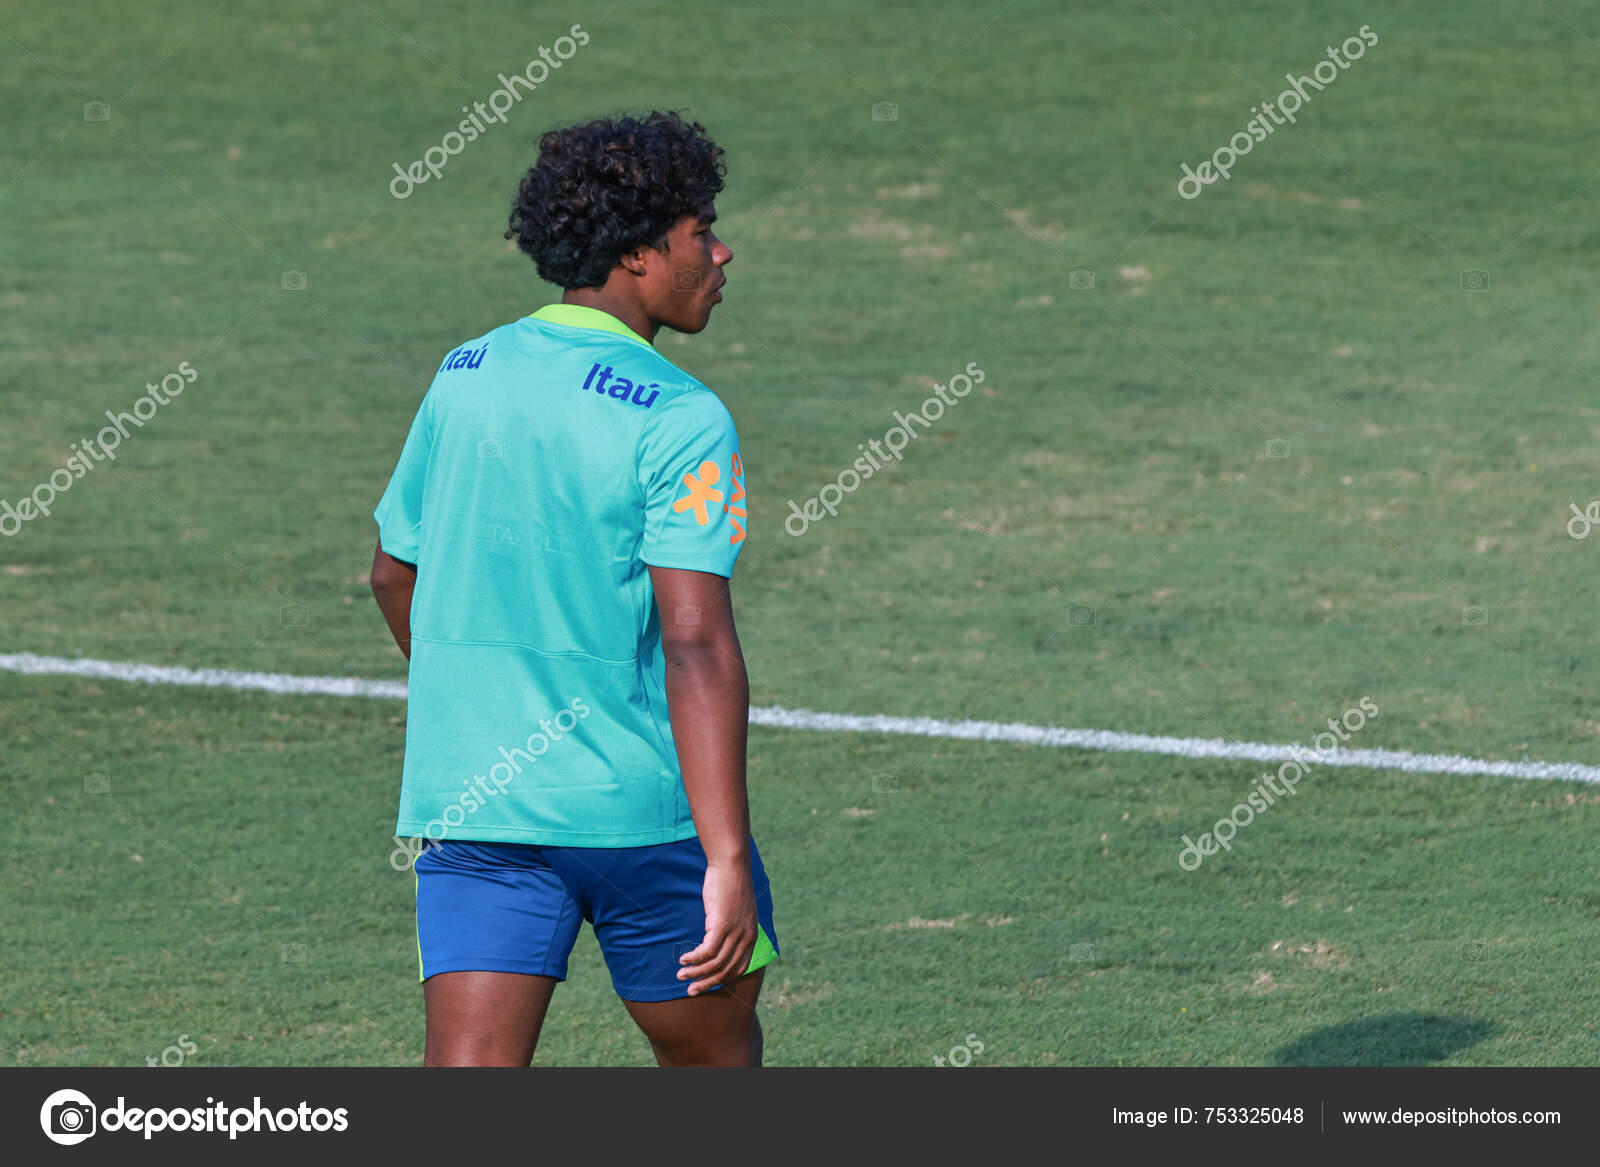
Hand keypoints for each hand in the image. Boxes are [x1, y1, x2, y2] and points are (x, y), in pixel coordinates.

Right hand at [678, 860, 756, 995]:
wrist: (731, 865)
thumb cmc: (731, 885)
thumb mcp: (738, 910)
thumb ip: (733, 926)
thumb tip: (719, 937)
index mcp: (751, 936)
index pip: (738, 968)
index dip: (722, 979)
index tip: (706, 984)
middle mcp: (746, 938)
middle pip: (725, 971)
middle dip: (706, 983)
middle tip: (691, 992)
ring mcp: (735, 933)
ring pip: (714, 964)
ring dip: (696, 973)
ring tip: (681, 975)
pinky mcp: (721, 925)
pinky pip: (706, 951)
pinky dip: (694, 958)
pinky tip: (683, 958)